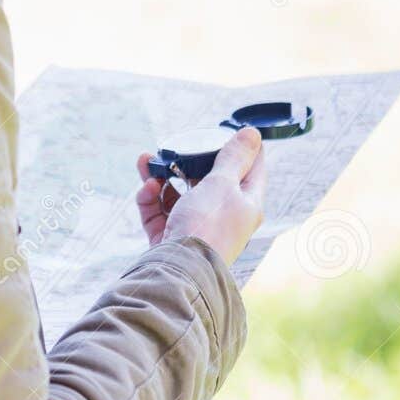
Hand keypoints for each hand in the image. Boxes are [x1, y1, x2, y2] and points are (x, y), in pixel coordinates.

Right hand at [135, 125, 266, 267]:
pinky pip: (160, 211)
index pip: (252, 168)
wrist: (179, 269)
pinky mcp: (172, 237)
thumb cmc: (208, 226)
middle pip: (209, 180)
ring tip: (148, 161)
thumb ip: (234, 157)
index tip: (228, 130)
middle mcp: (224, 216)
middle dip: (188, 161)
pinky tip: (146, 187)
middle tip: (177, 147)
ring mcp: (196, 227)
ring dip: (162, 176)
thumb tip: (253, 134)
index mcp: (246, 204)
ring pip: (179, 194)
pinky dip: (151, 197)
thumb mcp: (223, 183)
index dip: (242, 147)